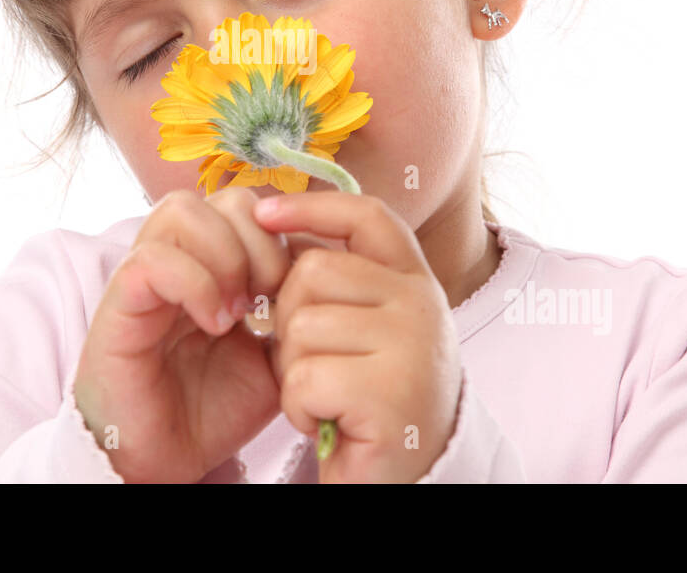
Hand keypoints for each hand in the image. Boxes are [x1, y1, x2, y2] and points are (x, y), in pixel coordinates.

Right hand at [72, 186, 326, 482]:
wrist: (167, 461)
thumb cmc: (215, 408)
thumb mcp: (275, 357)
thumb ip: (295, 312)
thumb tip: (322, 271)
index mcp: (217, 262)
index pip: (254, 205)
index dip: (285, 233)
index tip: (298, 285)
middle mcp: (180, 256)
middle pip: (225, 198)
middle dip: (261, 241)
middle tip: (271, 295)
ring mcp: (145, 274)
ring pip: (182, 209)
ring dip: (225, 254)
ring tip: (240, 309)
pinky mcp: (120, 301)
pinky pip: (152, 259)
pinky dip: (194, 283)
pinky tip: (215, 322)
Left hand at [253, 191, 461, 482]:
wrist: (402, 479)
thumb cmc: (367, 398)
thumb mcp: (362, 326)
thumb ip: (337, 279)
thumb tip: (269, 220)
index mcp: (416, 281)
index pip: (367, 216)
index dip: (312, 207)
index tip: (263, 212)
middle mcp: (423, 304)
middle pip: (311, 272)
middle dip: (289, 320)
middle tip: (314, 362)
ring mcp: (412, 346)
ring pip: (301, 327)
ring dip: (293, 371)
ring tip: (326, 396)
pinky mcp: (391, 393)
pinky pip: (304, 378)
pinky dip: (300, 407)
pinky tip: (328, 421)